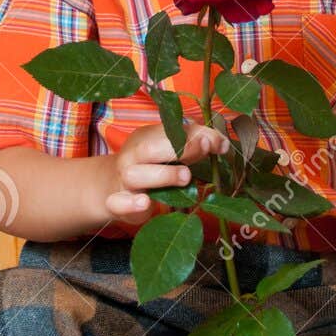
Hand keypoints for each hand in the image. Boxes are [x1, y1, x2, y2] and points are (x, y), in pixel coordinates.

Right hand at [103, 121, 228, 227]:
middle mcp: (133, 157)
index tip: (218, 142)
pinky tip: (145, 202)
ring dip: (162, 175)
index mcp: (145, 138)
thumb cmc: (150, 167)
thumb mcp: (171, 152)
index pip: (169, 131)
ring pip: (135, 175)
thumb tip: (223, 144)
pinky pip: (118, 203)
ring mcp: (124, 181)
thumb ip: (196, 144)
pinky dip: (130, 203)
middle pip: (149, 148)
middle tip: (203, 149)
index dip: (194, 135)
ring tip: (186, 176)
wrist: (112, 189)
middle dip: (178, 148)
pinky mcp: (119, 205)